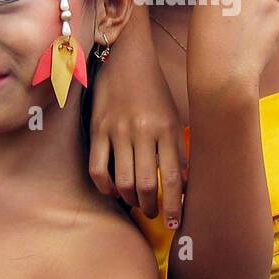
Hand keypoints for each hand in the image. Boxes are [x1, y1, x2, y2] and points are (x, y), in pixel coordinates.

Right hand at [89, 40, 184, 220]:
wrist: (126, 56)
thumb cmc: (154, 89)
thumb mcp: (172, 116)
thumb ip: (177, 149)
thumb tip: (181, 184)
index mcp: (166, 129)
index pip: (172, 179)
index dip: (173, 206)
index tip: (174, 223)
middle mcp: (143, 132)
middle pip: (147, 184)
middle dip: (151, 207)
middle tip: (152, 213)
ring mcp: (118, 131)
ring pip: (123, 181)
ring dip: (130, 200)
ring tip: (135, 203)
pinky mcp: (97, 129)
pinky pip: (97, 168)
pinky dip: (105, 186)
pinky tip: (112, 190)